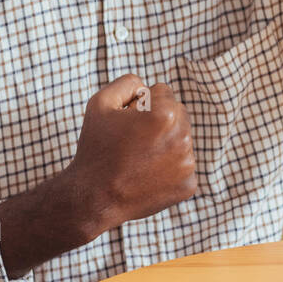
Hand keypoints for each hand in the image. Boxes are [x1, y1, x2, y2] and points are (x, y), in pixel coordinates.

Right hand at [67, 74, 196, 231]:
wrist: (93, 198)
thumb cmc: (95, 148)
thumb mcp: (101, 102)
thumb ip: (128, 82)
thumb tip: (147, 86)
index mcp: (165, 114)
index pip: (162, 92)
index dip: (140, 105)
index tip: (126, 123)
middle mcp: (183, 137)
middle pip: (177, 113)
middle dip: (158, 121)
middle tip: (132, 141)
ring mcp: (188, 164)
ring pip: (180, 139)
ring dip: (164, 143)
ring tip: (138, 159)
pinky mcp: (189, 185)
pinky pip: (182, 164)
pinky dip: (168, 168)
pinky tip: (147, 175)